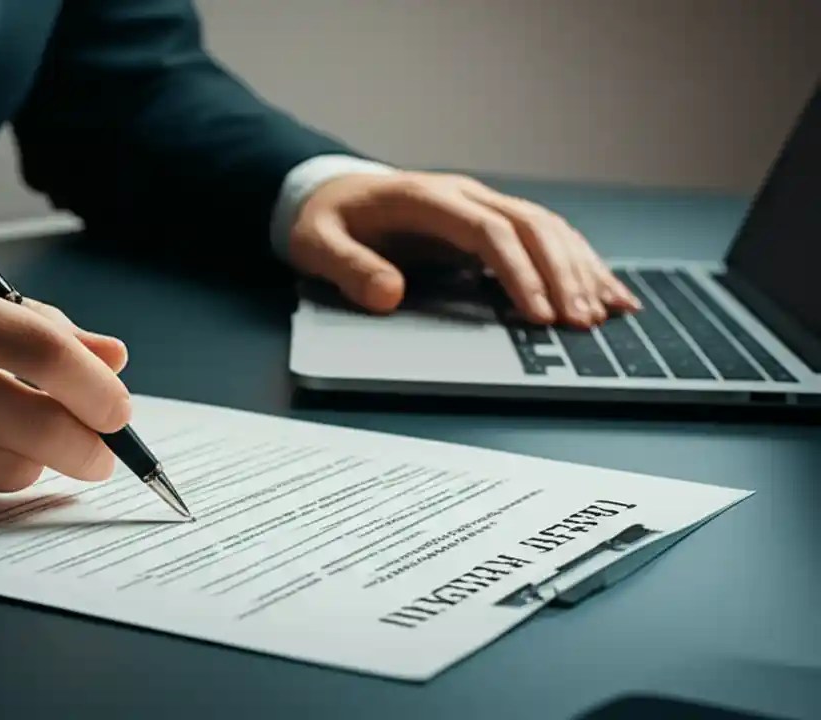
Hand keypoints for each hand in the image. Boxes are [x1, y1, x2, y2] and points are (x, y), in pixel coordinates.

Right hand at [0, 268, 131, 510]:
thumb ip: (27, 327)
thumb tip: (114, 359)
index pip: (42, 348)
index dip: (97, 388)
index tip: (118, 408)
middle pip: (38, 424)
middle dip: (89, 447)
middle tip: (102, 453)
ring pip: (9, 468)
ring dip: (33, 462)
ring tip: (17, 440)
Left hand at [287, 171, 641, 327]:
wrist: (326, 192)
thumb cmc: (324, 221)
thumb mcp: (317, 244)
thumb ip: (349, 268)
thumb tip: (387, 295)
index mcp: (426, 198)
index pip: (489, 231)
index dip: (519, 272)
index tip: (539, 314)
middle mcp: (463, 195)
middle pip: (531, 226)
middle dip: (562, 275)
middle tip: (581, 324)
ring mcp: (480, 204)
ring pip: (546, 228)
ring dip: (578, 268)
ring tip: (606, 314)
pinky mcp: (489, 220)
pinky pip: (542, 236)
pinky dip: (576, 261)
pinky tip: (604, 290)